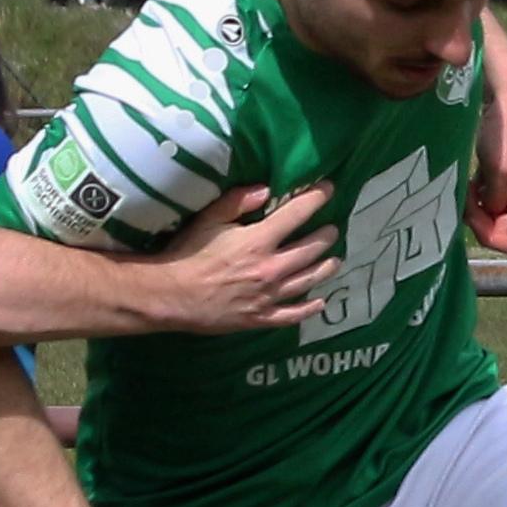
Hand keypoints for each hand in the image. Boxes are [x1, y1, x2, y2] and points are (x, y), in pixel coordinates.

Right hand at [153, 183, 339, 332]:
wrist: (172, 297)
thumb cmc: (188, 254)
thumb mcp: (209, 219)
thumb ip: (237, 202)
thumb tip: (265, 190)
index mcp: (259, 241)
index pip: (297, 214)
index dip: (317, 198)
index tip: (328, 189)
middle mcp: (271, 268)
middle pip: (311, 249)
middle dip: (326, 236)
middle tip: (333, 229)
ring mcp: (269, 295)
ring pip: (308, 280)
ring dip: (325, 268)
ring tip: (334, 261)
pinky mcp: (261, 317)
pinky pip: (292, 314)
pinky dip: (309, 308)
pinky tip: (319, 302)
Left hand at [469, 38, 506, 255]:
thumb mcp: (500, 169)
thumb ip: (494, 201)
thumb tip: (489, 217)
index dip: (490, 236)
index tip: (474, 212)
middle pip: (504, 232)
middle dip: (480, 220)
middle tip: (465, 196)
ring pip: (494, 218)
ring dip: (476, 208)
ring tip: (466, 185)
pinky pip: (490, 202)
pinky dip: (477, 197)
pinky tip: (470, 180)